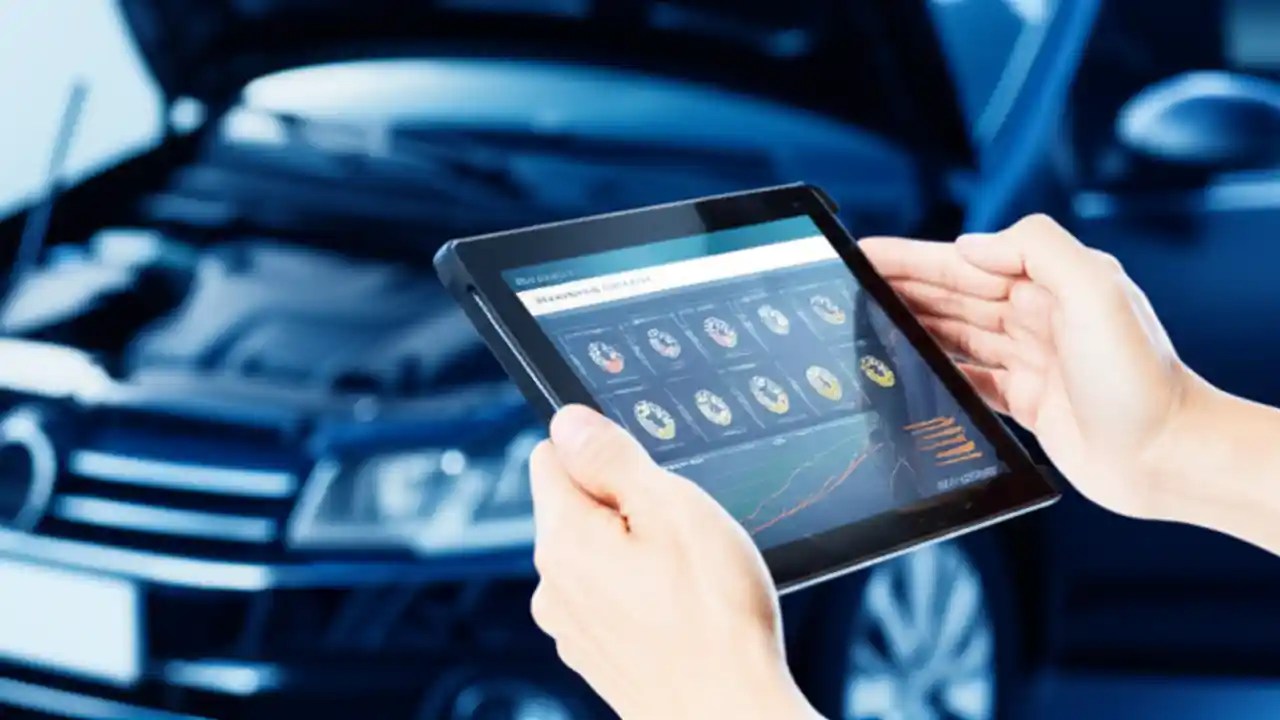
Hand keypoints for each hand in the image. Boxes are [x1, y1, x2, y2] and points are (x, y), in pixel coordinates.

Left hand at [528, 405, 817, 719]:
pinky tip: (685, 612)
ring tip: (690, 579)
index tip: (647, 476)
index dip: (603, 453)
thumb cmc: (715, 619)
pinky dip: (643, 595)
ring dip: (637, 551)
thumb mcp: (672, 508)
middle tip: (682, 531)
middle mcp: (553, 586)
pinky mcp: (598, 656)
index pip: (551, 455)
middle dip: (625, 505)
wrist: (729, 716)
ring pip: (598, 554)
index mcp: (562, 540)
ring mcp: (573, 628)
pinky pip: (612, 599)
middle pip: (576, 506)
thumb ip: (611, 458)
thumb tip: (567, 420)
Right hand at [860, 215, 1200, 518]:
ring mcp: (1031, 361)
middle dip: (900, 289)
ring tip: (868, 326)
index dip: (911, 258)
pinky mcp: (1028, 403)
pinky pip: (969, 381)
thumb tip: (970, 246)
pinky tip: (911, 373)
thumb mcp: (1096, 288)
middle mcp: (1038, 318)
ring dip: (912, 328)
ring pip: (955, 336)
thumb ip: (1035, 249)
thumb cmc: (1141, 377)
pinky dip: (938, 374)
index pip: (963, 262)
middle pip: (952, 297)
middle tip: (850, 288)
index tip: (866, 254)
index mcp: (1049, 284)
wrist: (1168, 455)